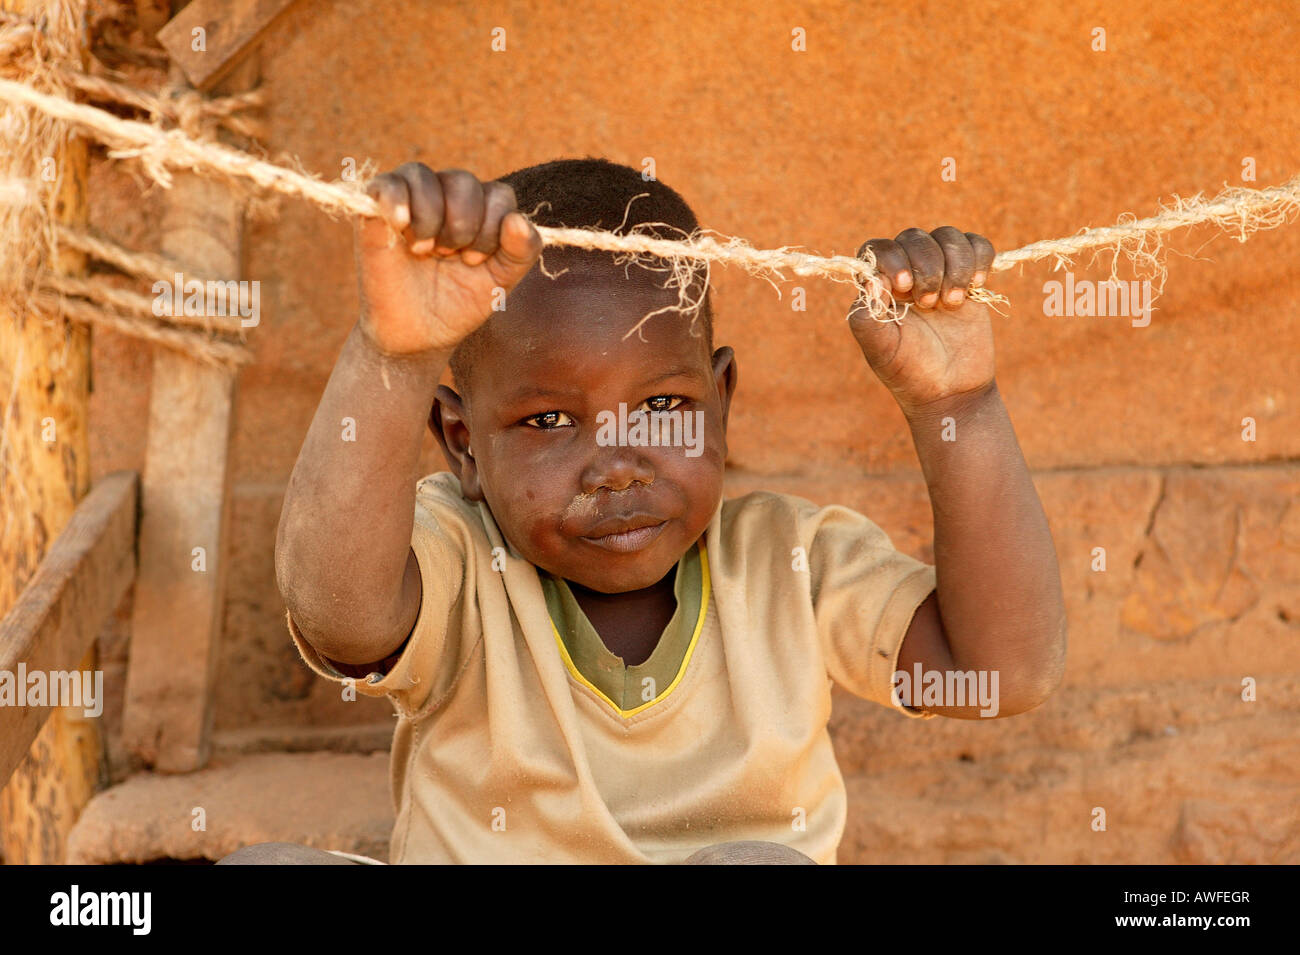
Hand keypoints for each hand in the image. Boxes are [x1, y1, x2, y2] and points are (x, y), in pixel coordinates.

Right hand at [354, 164, 542, 354]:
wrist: (417, 335)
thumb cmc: (459, 303)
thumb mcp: (501, 282)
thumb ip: (522, 252)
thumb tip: (517, 220)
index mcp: (482, 210)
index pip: (499, 195)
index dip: (491, 229)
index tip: (474, 261)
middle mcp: (447, 196)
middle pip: (463, 181)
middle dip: (461, 226)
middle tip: (448, 257)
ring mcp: (410, 199)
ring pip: (422, 175)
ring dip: (429, 216)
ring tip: (423, 250)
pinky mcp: (375, 210)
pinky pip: (385, 184)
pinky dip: (394, 200)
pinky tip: (401, 226)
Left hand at [848, 227, 996, 417]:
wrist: (950, 390)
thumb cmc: (909, 371)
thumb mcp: (881, 350)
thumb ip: (868, 318)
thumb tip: (872, 282)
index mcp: (878, 286)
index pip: (877, 249)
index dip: (892, 258)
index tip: (904, 286)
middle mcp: (906, 272)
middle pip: (914, 237)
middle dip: (927, 267)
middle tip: (930, 305)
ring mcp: (939, 272)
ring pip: (947, 236)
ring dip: (955, 264)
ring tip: (953, 302)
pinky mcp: (969, 277)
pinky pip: (977, 244)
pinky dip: (979, 257)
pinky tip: (976, 286)